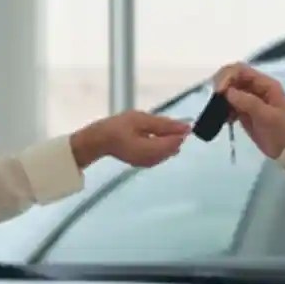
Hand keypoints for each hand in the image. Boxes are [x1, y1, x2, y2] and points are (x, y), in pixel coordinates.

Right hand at [71, 110, 190, 168]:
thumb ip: (164, 124)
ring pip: (166, 154)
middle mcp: (150, 160)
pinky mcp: (143, 163)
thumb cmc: (118, 126)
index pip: (174, 143)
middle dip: (175, 137)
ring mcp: (146, 163)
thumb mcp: (141, 120)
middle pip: (172, 150)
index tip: (184, 123)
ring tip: (162, 129)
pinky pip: (159, 156)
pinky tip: (156, 138)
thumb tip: (185, 128)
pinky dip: (161, 146)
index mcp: (150, 150)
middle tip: (171, 124)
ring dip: (168, 142)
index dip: (181, 133)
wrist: (99, 139)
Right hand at [212, 62, 284, 158]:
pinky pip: (230, 104)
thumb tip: (228, 92)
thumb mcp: (267, 116)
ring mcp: (250, 99)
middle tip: (215, 100)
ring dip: (222, 99)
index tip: (219, 91)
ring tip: (220, 113)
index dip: (227, 76)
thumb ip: (248, 102)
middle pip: (233, 77)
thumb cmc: (281, 131)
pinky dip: (224, 110)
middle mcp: (256, 88)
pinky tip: (225, 120)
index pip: (241, 70)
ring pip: (229, 91)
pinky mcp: (244, 111)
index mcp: (265, 84)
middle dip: (222, 86)